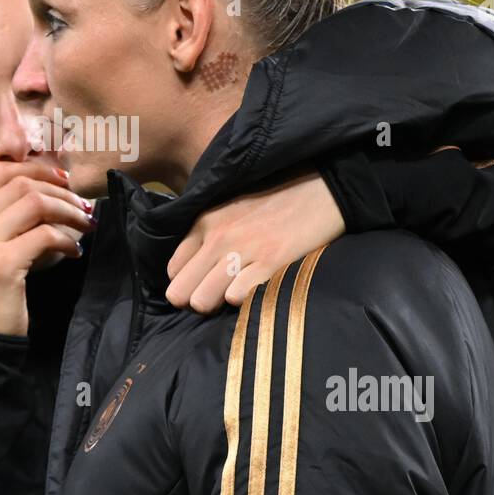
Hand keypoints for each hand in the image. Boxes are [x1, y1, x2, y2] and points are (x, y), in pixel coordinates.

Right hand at [0, 155, 94, 334]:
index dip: (34, 169)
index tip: (61, 180)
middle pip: (18, 183)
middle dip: (58, 189)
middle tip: (81, 203)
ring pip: (34, 203)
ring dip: (68, 211)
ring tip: (85, 224)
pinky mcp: (1, 264)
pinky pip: (45, 234)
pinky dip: (67, 239)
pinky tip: (75, 251)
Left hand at [166, 171, 343, 313]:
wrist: (320, 189)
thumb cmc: (275, 202)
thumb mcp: (229, 210)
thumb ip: (206, 237)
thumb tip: (190, 274)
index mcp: (204, 222)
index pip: (173, 271)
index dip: (186, 284)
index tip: (203, 285)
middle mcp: (218, 237)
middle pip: (181, 293)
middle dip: (196, 300)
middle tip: (218, 297)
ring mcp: (242, 251)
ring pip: (202, 301)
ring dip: (217, 304)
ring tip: (236, 294)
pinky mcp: (270, 262)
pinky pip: (237, 298)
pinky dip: (243, 301)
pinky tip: (255, 291)